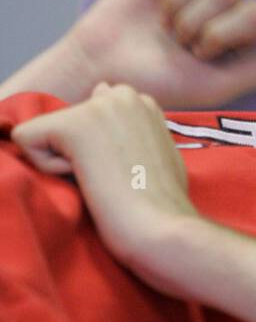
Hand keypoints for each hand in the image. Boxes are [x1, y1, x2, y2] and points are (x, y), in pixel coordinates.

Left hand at [11, 83, 202, 292]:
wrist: (162, 227)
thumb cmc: (162, 204)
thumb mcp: (158, 154)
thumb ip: (134, 129)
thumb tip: (103, 105)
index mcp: (142, 102)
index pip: (89, 118)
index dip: (98, 151)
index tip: (123, 173)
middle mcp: (123, 94)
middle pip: (67, 124)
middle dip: (78, 151)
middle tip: (112, 178)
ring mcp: (99, 106)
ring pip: (47, 132)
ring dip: (64, 160)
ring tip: (102, 182)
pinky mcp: (74, 125)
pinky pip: (27, 139)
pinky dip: (47, 167)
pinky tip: (86, 182)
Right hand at [66, 0, 255, 107]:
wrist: (103, 67)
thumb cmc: (162, 82)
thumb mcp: (219, 86)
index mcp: (242, 29)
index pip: (254, 12)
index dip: (221, 34)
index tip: (198, 55)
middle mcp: (226, 0)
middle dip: (194, 21)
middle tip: (173, 39)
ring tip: (162, 19)